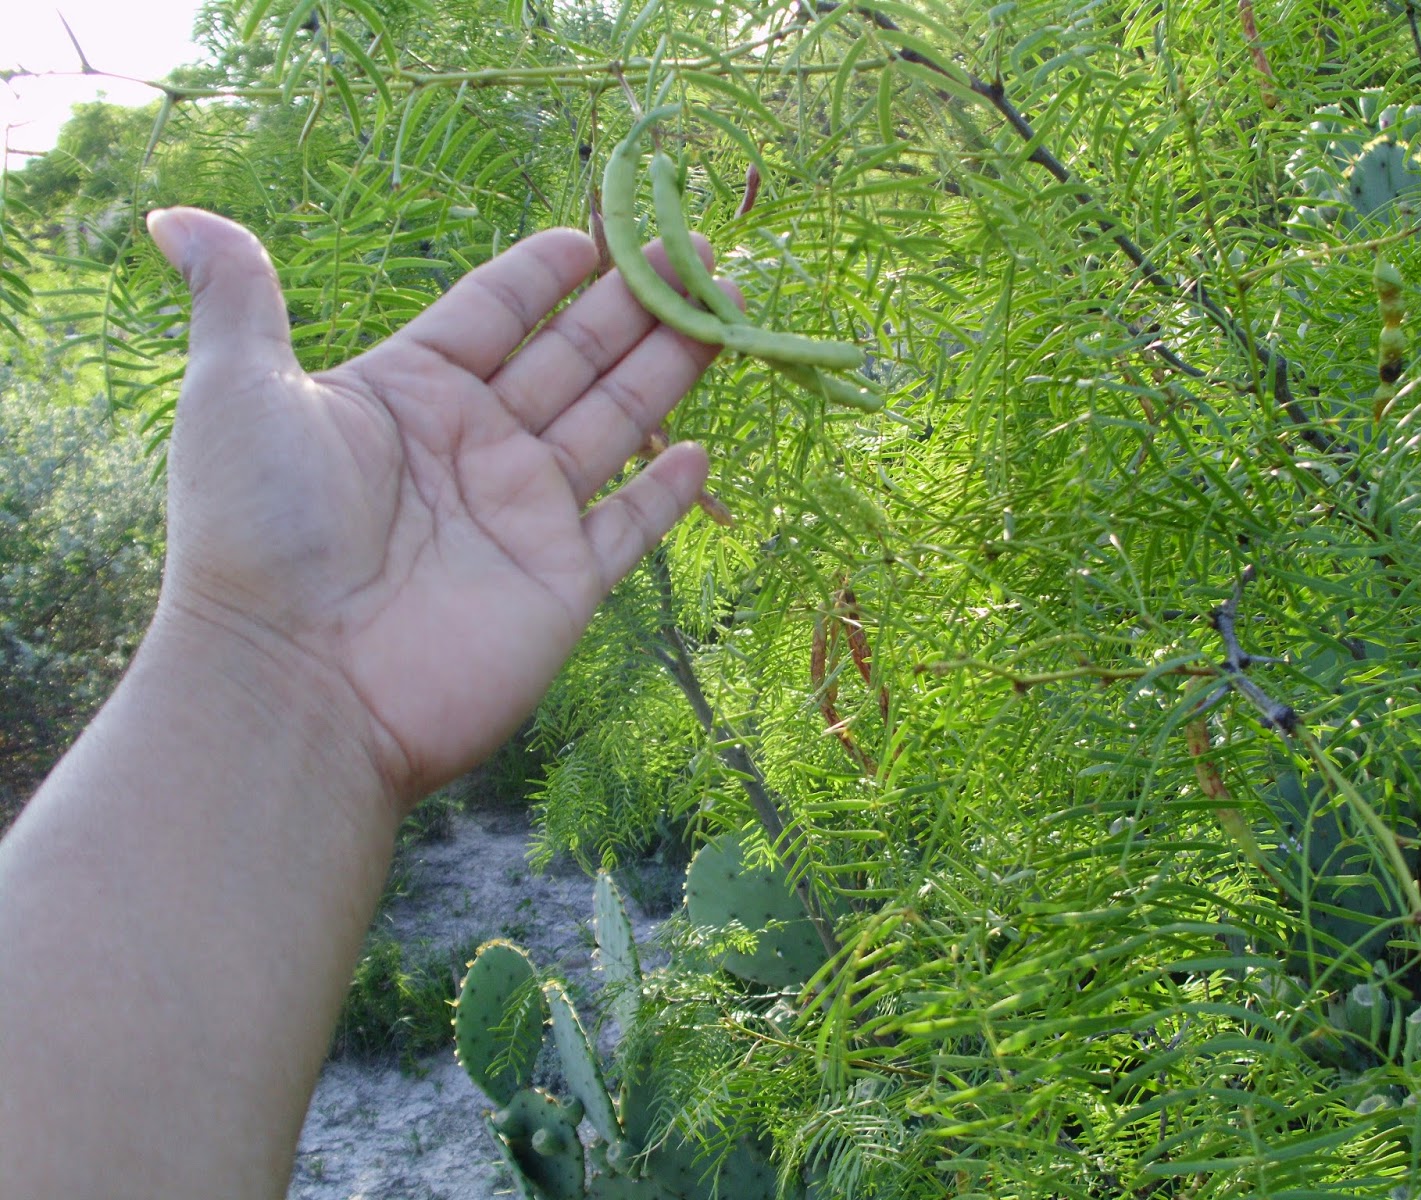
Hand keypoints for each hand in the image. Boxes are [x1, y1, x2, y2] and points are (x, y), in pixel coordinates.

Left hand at [146, 208, 717, 808]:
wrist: (296, 682)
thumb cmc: (260, 530)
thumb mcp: (238, 392)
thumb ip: (239, 300)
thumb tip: (173, 215)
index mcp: (408, 394)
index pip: (492, 315)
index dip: (543, 273)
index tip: (597, 233)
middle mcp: (473, 447)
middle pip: (571, 359)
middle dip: (635, 306)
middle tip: (697, 258)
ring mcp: (523, 516)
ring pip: (614, 426)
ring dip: (670, 370)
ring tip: (727, 314)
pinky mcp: (563, 583)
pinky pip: (628, 527)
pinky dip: (667, 494)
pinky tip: (700, 450)